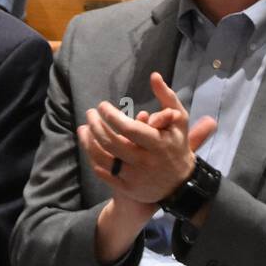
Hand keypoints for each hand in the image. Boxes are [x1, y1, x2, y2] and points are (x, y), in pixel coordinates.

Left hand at [83, 75, 215, 264]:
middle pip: (112, 143)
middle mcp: (146, 162)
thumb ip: (167, 97)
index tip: (102, 106)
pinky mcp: (128, 189)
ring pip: (104, 159)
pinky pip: (104, 173)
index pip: (129, 129)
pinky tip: (90, 146)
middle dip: (96, 126)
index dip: (112, 116)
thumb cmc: (177, 145)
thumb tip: (154, 75)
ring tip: (84, 128)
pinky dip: (94, 158)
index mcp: (158, 143)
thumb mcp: (179, 120)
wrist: (181, 185)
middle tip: (90, 113)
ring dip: (89, 142)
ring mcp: (135, 178)